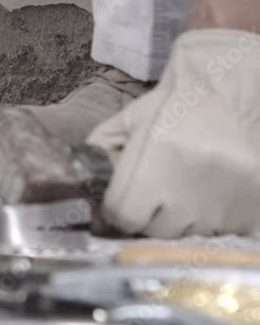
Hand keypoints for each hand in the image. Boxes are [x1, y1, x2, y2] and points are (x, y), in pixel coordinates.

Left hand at [86, 29, 259, 236]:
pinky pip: (225, 232)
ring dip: (185, 217)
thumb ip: (101, 146)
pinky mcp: (251, 213)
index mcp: (151, 170)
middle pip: (155, 229)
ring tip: (189, 188)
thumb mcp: (129, 120)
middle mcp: (185, 195)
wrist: (231, 91)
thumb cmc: (177, 105)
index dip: (117, 210)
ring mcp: (221, 208)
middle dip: (150, 215)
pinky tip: (216, 193)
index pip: (123, 216)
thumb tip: (81, 176)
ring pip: (190, 233)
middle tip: (158, 192)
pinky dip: (218, 220)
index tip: (122, 203)